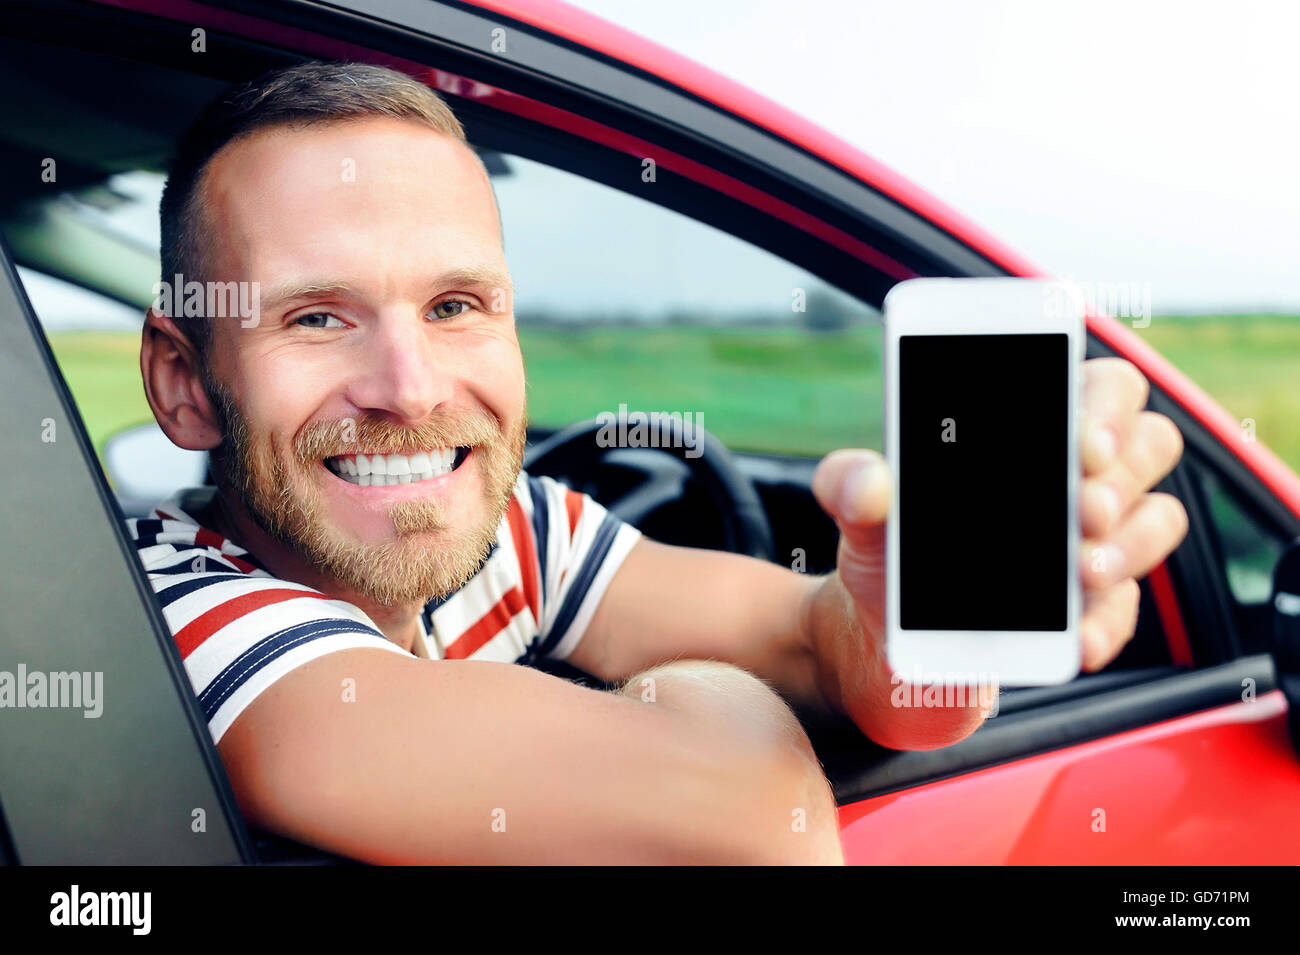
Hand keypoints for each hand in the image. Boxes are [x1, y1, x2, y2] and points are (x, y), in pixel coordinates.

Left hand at [809, 357, 1188, 746]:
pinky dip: (1108, 623)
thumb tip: (867, 482)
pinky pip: (1126, 608)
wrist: (877, 633)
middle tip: (1083, 508)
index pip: (1102, 387)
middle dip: (1123, 474)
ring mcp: (1091, 541)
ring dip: (1130, 544)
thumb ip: (850, 485)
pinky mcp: (1091, 607)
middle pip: (1149, 444)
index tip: (1081, 442)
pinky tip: (1080, 639)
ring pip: (1159, 519)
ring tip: (1081, 570)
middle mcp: (1075, 477)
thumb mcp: (859, 511)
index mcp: (1030, 430)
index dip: (1106, 406)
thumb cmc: (886, 547)